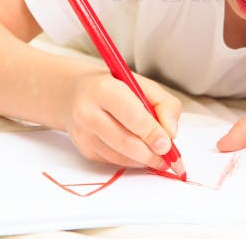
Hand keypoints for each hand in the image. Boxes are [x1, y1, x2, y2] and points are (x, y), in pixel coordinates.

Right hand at [62, 66, 181, 169]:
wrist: (75, 93)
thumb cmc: (114, 87)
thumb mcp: (143, 84)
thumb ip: (164, 105)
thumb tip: (171, 133)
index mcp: (104, 89)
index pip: (132, 116)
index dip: (152, 132)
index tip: (168, 144)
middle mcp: (88, 112)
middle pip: (125, 141)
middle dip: (151, 154)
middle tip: (169, 158)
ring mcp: (83, 134)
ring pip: (120, 156)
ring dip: (143, 160)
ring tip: (159, 156)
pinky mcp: (84, 149)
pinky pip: (113, 162)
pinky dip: (131, 161)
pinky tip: (140, 153)